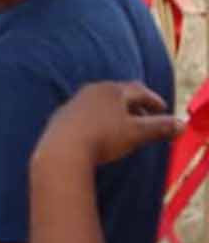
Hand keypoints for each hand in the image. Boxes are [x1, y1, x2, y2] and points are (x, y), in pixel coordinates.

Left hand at [36, 81, 184, 168]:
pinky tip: (99, 133)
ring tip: (124, 126)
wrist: (62, 151)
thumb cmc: (103, 138)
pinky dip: (97, 121)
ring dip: (115, 113)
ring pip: (101, 104)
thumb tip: (181, 125)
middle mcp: (92, 91)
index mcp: (113, 90)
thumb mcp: (137, 133)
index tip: (163, 109)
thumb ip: (160, 127)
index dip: (153, 100)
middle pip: (119, 95)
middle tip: (146, 117)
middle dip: (135, 106)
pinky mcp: (61, 117)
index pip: (139, 91)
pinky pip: (84, 115)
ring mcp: (74, 103)